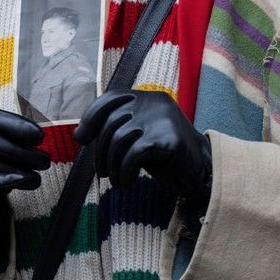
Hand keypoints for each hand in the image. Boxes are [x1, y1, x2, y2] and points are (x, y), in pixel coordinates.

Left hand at [74, 90, 212, 206]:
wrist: (200, 172)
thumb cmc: (164, 156)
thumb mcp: (139, 135)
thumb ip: (116, 128)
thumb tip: (79, 134)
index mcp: (148, 96)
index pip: (111, 98)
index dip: (91, 116)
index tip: (82, 138)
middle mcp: (155, 102)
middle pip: (112, 121)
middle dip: (100, 151)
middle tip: (102, 171)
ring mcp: (162, 119)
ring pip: (119, 139)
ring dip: (111, 165)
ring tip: (115, 180)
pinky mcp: (168, 139)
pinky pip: (133, 154)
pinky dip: (124, 172)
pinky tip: (127, 183)